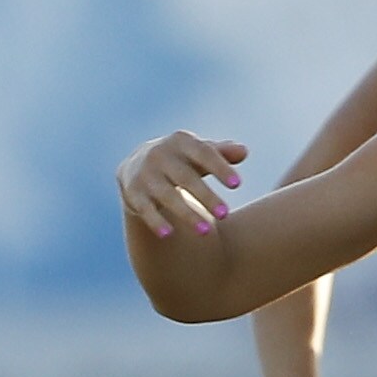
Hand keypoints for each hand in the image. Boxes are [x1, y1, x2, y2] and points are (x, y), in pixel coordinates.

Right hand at [116, 133, 246, 238]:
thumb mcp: (200, 153)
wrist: (137, 165)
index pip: (203, 153)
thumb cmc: (182, 160)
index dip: (220, 168)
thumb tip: (244, 152)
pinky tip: (168, 235)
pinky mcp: (133, 192)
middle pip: (186, 178)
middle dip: (206, 196)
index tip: (237, 184)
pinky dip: (155, 221)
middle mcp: (160, 155)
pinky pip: (145, 209)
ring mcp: (145, 174)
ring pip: (168, 196)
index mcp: (181, 142)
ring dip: (187, 214)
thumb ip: (222, 153)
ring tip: (207, 232)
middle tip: (225, 215)